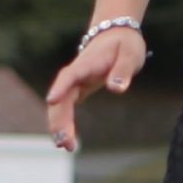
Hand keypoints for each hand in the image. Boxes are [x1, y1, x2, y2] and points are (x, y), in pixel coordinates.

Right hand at [45, 30, 147, 153]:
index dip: (60, 86)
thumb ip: (123, 71)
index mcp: (87, 64)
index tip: (52, 99)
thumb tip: (117, 88)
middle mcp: (75, 74)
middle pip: (61, 97)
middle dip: (59, 119)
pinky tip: (68, 142)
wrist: (116, 35)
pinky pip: (65, 108)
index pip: (70, 75)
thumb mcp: (130, 55)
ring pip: (60, 105)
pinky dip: (64, 123)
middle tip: (64, 142)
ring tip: (66, 147)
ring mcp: (74, 82)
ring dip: (59, 125)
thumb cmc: (125, 45)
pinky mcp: (76, 89)